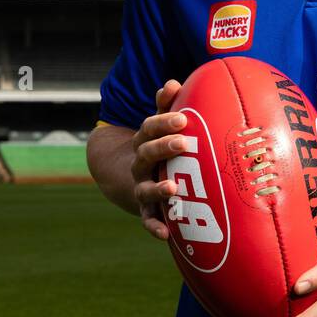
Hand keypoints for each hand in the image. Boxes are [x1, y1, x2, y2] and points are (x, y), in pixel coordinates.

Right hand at [129, 79, 187, 239]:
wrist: (133, 177)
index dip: (163, 122)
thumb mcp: (161, 126)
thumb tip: (173, 82)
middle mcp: (140, 164)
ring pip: (145, 188)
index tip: (183, 118)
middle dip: (163, 148)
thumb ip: (167, 106)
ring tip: (173, 188)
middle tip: (183, 143)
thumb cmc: (159, 146)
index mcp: (145, 141)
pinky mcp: (147, 209)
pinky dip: (155, 227)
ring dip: (158, 189)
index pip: (148, 128)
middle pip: (146, 154)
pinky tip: (167, 234)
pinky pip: (149, 219)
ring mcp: (141, 187)